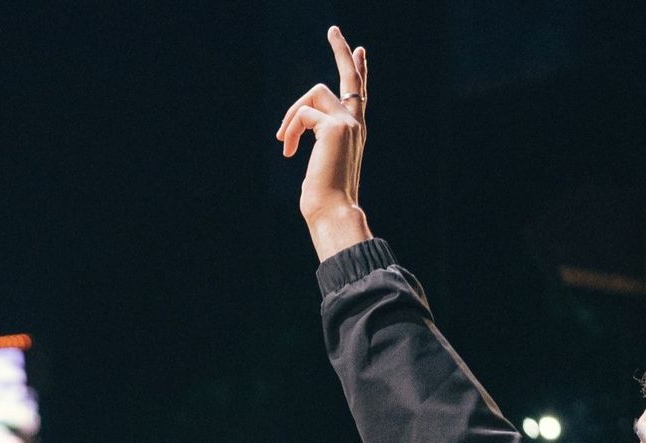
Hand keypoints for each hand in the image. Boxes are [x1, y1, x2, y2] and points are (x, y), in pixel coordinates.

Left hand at [277, 26, 373, 259]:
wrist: (332, 211)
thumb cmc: (324, 196)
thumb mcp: (320, 162)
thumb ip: (318, 139)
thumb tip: (297, 127)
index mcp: (355, 131)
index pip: (358, 93)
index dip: (358, 69)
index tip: (360, 49)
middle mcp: (356, 122)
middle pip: (349, 76)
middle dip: (341, 49)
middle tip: (333, 29)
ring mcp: (348, 122)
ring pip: (313, 94)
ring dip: (292, 116)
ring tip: (285, 143)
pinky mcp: (334, 127)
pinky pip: (302, 114)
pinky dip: (291, 131)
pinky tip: (289, 151)